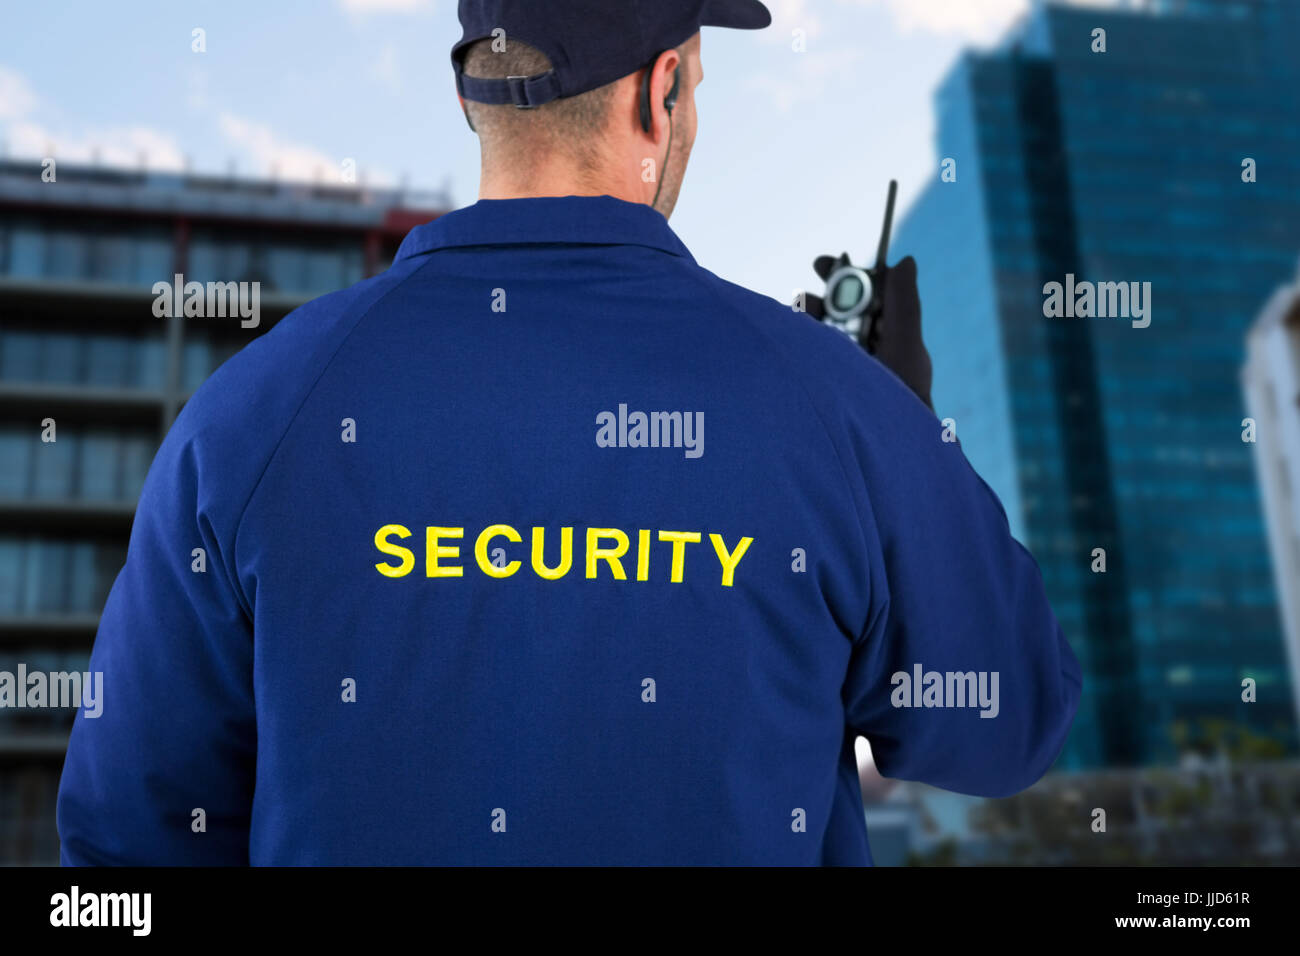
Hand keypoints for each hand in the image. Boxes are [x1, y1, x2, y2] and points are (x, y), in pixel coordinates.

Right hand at [797, 254, 933, 410]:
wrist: (881, 457)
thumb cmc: (901, 405)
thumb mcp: (904, 348)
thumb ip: (904, 305)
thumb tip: (906, 261)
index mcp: (892, 340)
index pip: (871, 297)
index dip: (850, 276)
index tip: (825, 261)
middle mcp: (867, 353)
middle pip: (842, 312)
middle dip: (824, 296)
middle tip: (805, 287)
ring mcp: (844, 372)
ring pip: (821, 332)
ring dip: (809, 318)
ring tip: (801, 315)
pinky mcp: (824, 390)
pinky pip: (807, 358)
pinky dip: (799, 344)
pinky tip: (792, 339)